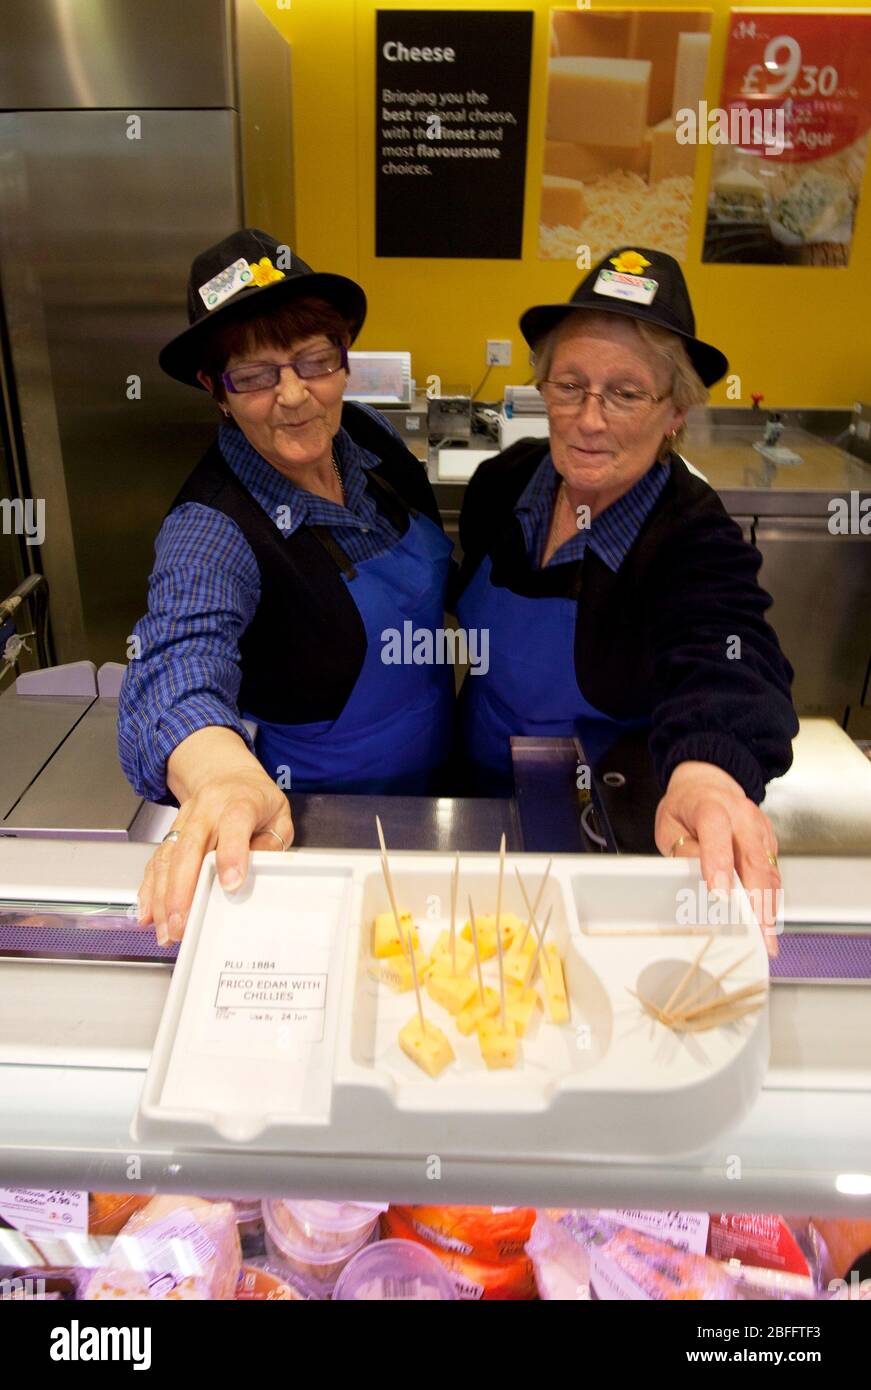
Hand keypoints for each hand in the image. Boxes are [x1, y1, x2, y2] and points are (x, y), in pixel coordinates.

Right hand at [138, 737, 293, 943]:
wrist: (226, 775)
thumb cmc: (256, 801)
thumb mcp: (279, 817)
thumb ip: (271, 844)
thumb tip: (255, 874)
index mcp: (241, 800)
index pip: (235, 823)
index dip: (232, 854)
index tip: (230, 885)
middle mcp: (207, 808)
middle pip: (190, 846)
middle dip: (182, 889)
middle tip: (183, 923)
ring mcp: (184, 820)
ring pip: (168, 857)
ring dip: (163, 896)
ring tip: (167, 929)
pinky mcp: (171, 833)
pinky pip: (156, 861)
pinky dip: (149, 889)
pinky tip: (149, 914)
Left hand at [655, 760, 780, 956]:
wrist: (710, 784)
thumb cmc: (687, 808)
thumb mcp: (670, 824)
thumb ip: (682, 849)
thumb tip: (697, 877)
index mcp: (711, 806)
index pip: (716, 831)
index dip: (719, 862)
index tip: (720, 892)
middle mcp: (742, 816)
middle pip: (754, 859)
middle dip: (757, 899)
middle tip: (757, 932)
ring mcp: (761, 829)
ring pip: (769, 871)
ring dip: (769, 906)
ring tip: (766, 939)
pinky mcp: (770, 842)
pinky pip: (773, 873)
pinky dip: (771, 899)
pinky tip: (767, 922)